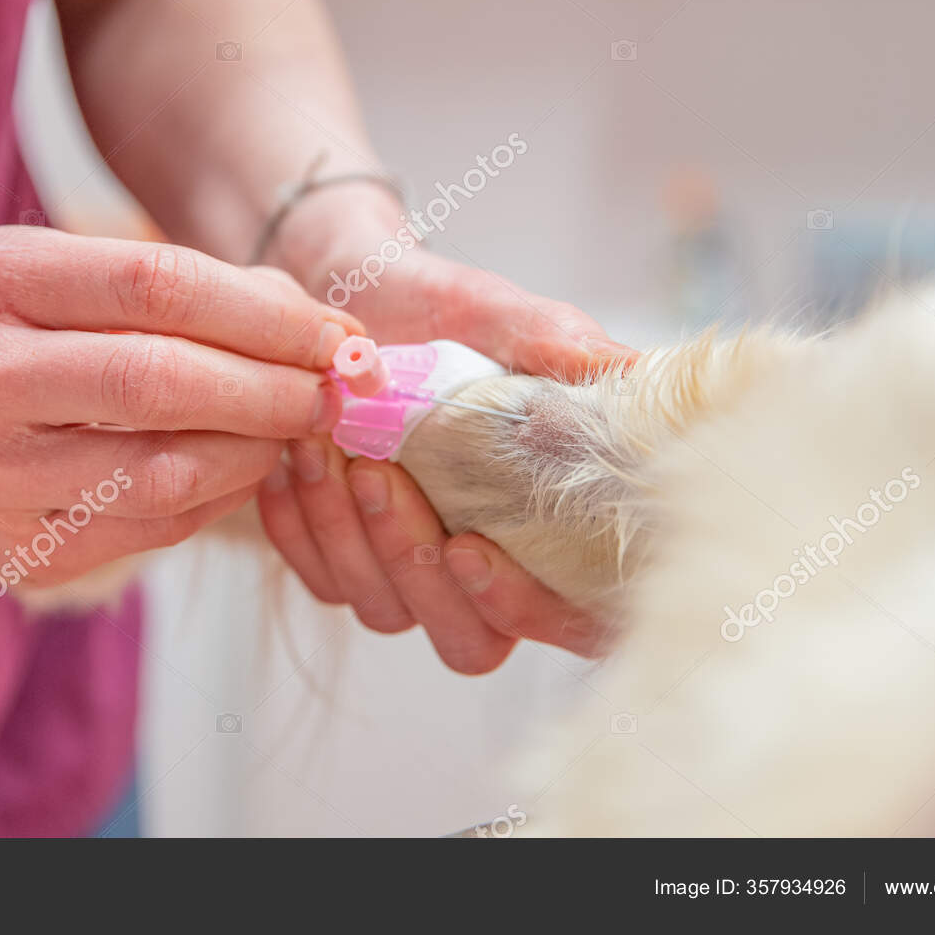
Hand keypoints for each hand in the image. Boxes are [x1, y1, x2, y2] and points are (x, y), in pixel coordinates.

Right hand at [0, 227, 360, 586]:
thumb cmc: (32, 344)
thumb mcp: (85, 285)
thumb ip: (204, 292)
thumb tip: (335, 335)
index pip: (156, 283)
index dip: (266, 313)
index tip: (339, 334)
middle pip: (158, 379)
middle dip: (272, 387)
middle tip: (334, 391)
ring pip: (163, 470)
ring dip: (257, 450)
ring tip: (293, 428)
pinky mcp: (17, 547)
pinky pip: (154, 527)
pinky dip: (221, 496)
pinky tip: (243, 468)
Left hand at [258, 244, 636, 673]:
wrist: (347, 293)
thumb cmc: (437, 309)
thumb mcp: (496, 315)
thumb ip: (561, 347)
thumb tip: (639, 371)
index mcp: (549, 521)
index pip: (570, 619)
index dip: (528, 608)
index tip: (469, 547)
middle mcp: (485, 566)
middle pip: (469, 641)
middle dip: (414, 564)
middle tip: (376, 474)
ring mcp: (408, 574)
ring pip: (384, 609)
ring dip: (349, 535)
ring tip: (326, 445)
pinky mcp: (340, 562)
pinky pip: (321, 578)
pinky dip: (302, 524)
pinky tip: (295, 458)